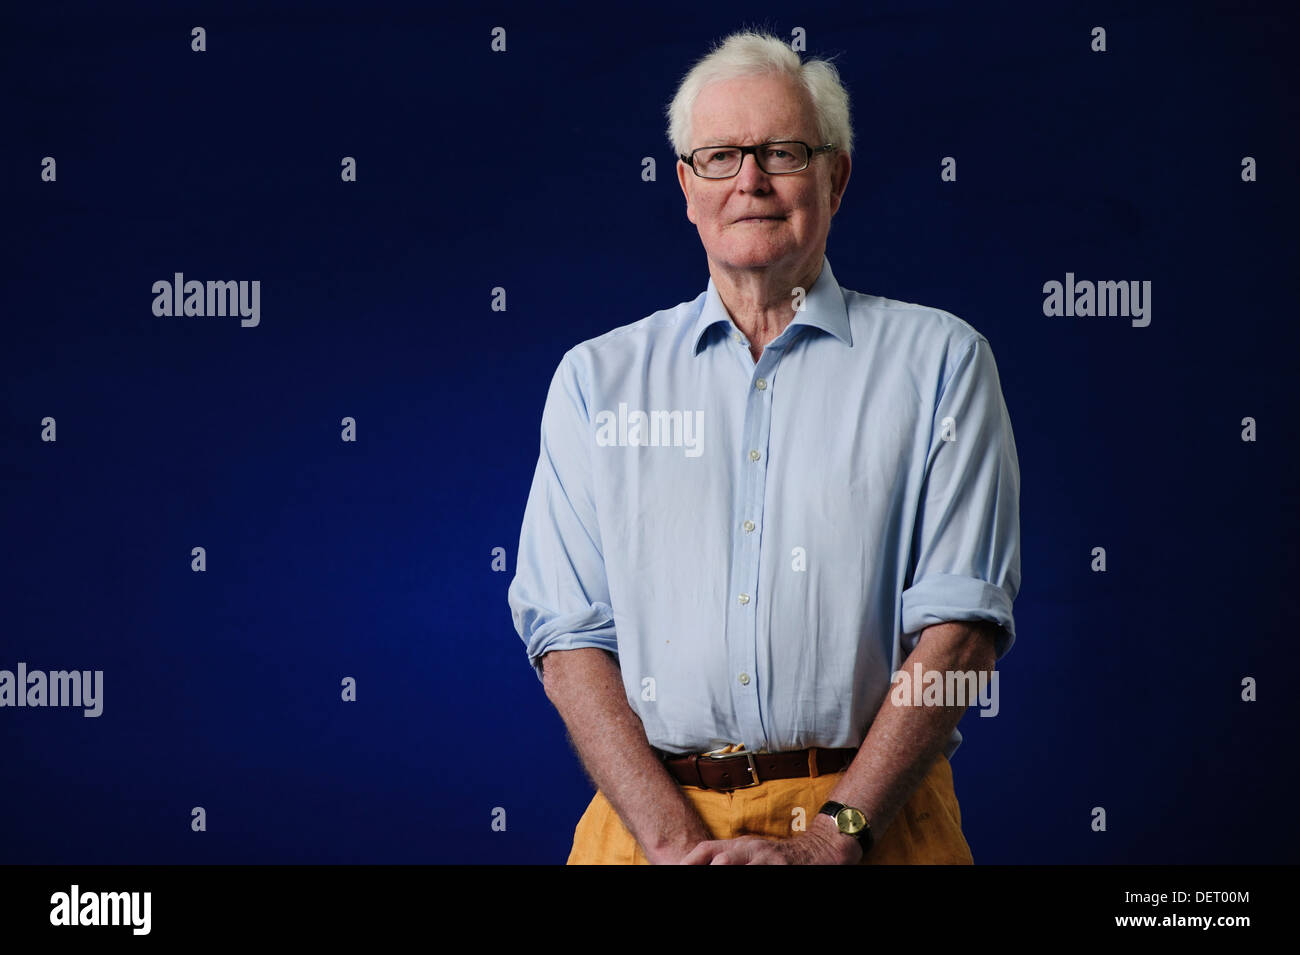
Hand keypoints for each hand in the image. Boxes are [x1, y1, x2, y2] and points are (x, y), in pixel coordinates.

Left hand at [679, 814, 861, 864]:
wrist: (817, 852)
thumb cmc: (775, 857)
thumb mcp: (750, 852)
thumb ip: (726, 857)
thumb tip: (702, 862)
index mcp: (739, 845)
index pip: (706, 849)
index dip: (689, 861)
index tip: (676, 869)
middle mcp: (751, 850)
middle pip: (720, 859)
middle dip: (706, 870)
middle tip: (688, 876)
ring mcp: (767, 860)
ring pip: (741, 867)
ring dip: (727, 873)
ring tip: (713, 875)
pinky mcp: (782, 868)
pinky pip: (764, 873)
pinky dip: (753, 876)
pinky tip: (751, 877)